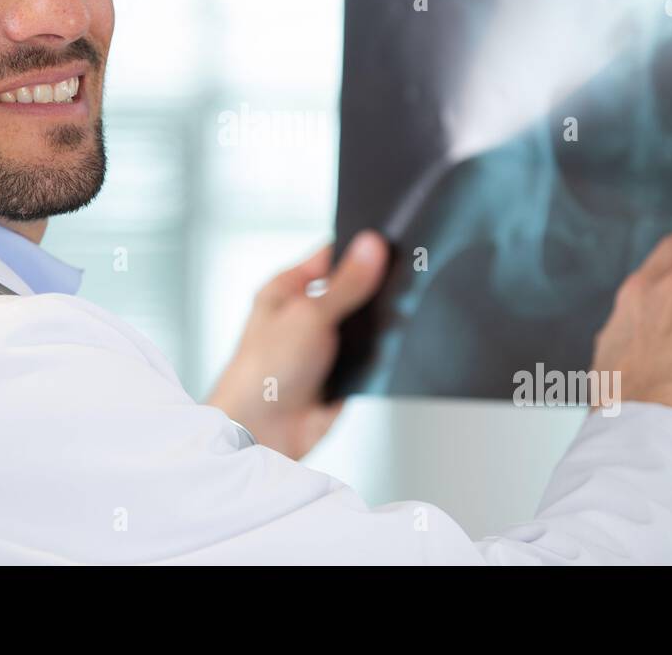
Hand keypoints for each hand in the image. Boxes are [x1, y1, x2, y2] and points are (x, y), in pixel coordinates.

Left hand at [206, 231, 387, 458]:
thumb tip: (371, 246)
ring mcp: (324, 345)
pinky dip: (383, 353)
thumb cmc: (264, 370)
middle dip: (375, 286)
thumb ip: (346, 283)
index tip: (390, 238)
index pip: (330, 257)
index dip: (357, 246)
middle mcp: (305, 314)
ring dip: (380, 323)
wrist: (264, 432)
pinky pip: (371, 356)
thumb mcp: (310, 314)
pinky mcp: (341, 374)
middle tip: (405, 273)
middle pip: (351, 289)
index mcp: (288, 289)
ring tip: (407, 308)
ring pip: (364, 324)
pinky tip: (400, 344)